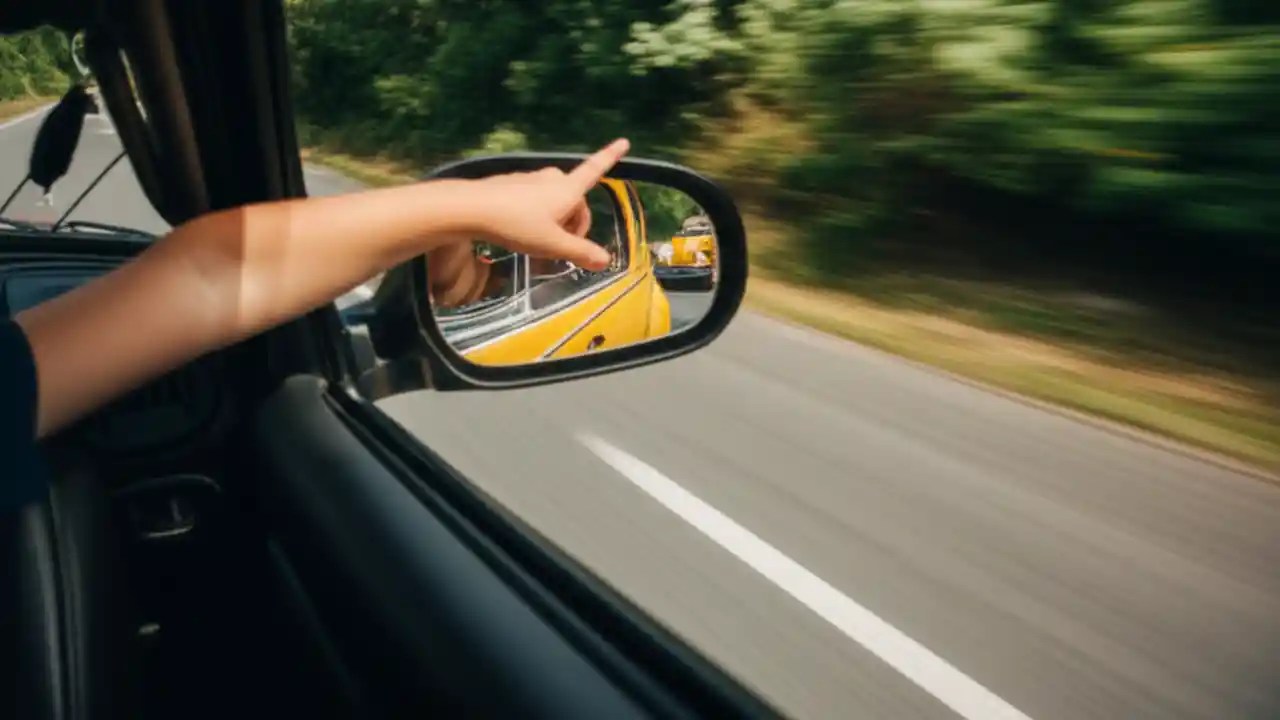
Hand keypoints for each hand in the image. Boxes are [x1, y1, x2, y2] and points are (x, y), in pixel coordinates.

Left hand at [460, 138, 629, 271]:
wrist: (471, 209)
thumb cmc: (516, 225)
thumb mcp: (552, 245)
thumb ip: (580, 252)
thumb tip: (606, 260)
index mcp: (567, 189)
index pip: (595, 170)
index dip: (610, 157)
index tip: (624, 142)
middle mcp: (551, 178)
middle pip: (575, 199)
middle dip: (575, 223)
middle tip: (563, 248)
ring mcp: (530, 180)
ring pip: (554, 201)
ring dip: (556, 221)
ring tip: (540, 243)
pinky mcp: (512, 185)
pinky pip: (535, 201)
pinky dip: (537, 216)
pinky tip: (520, 231)